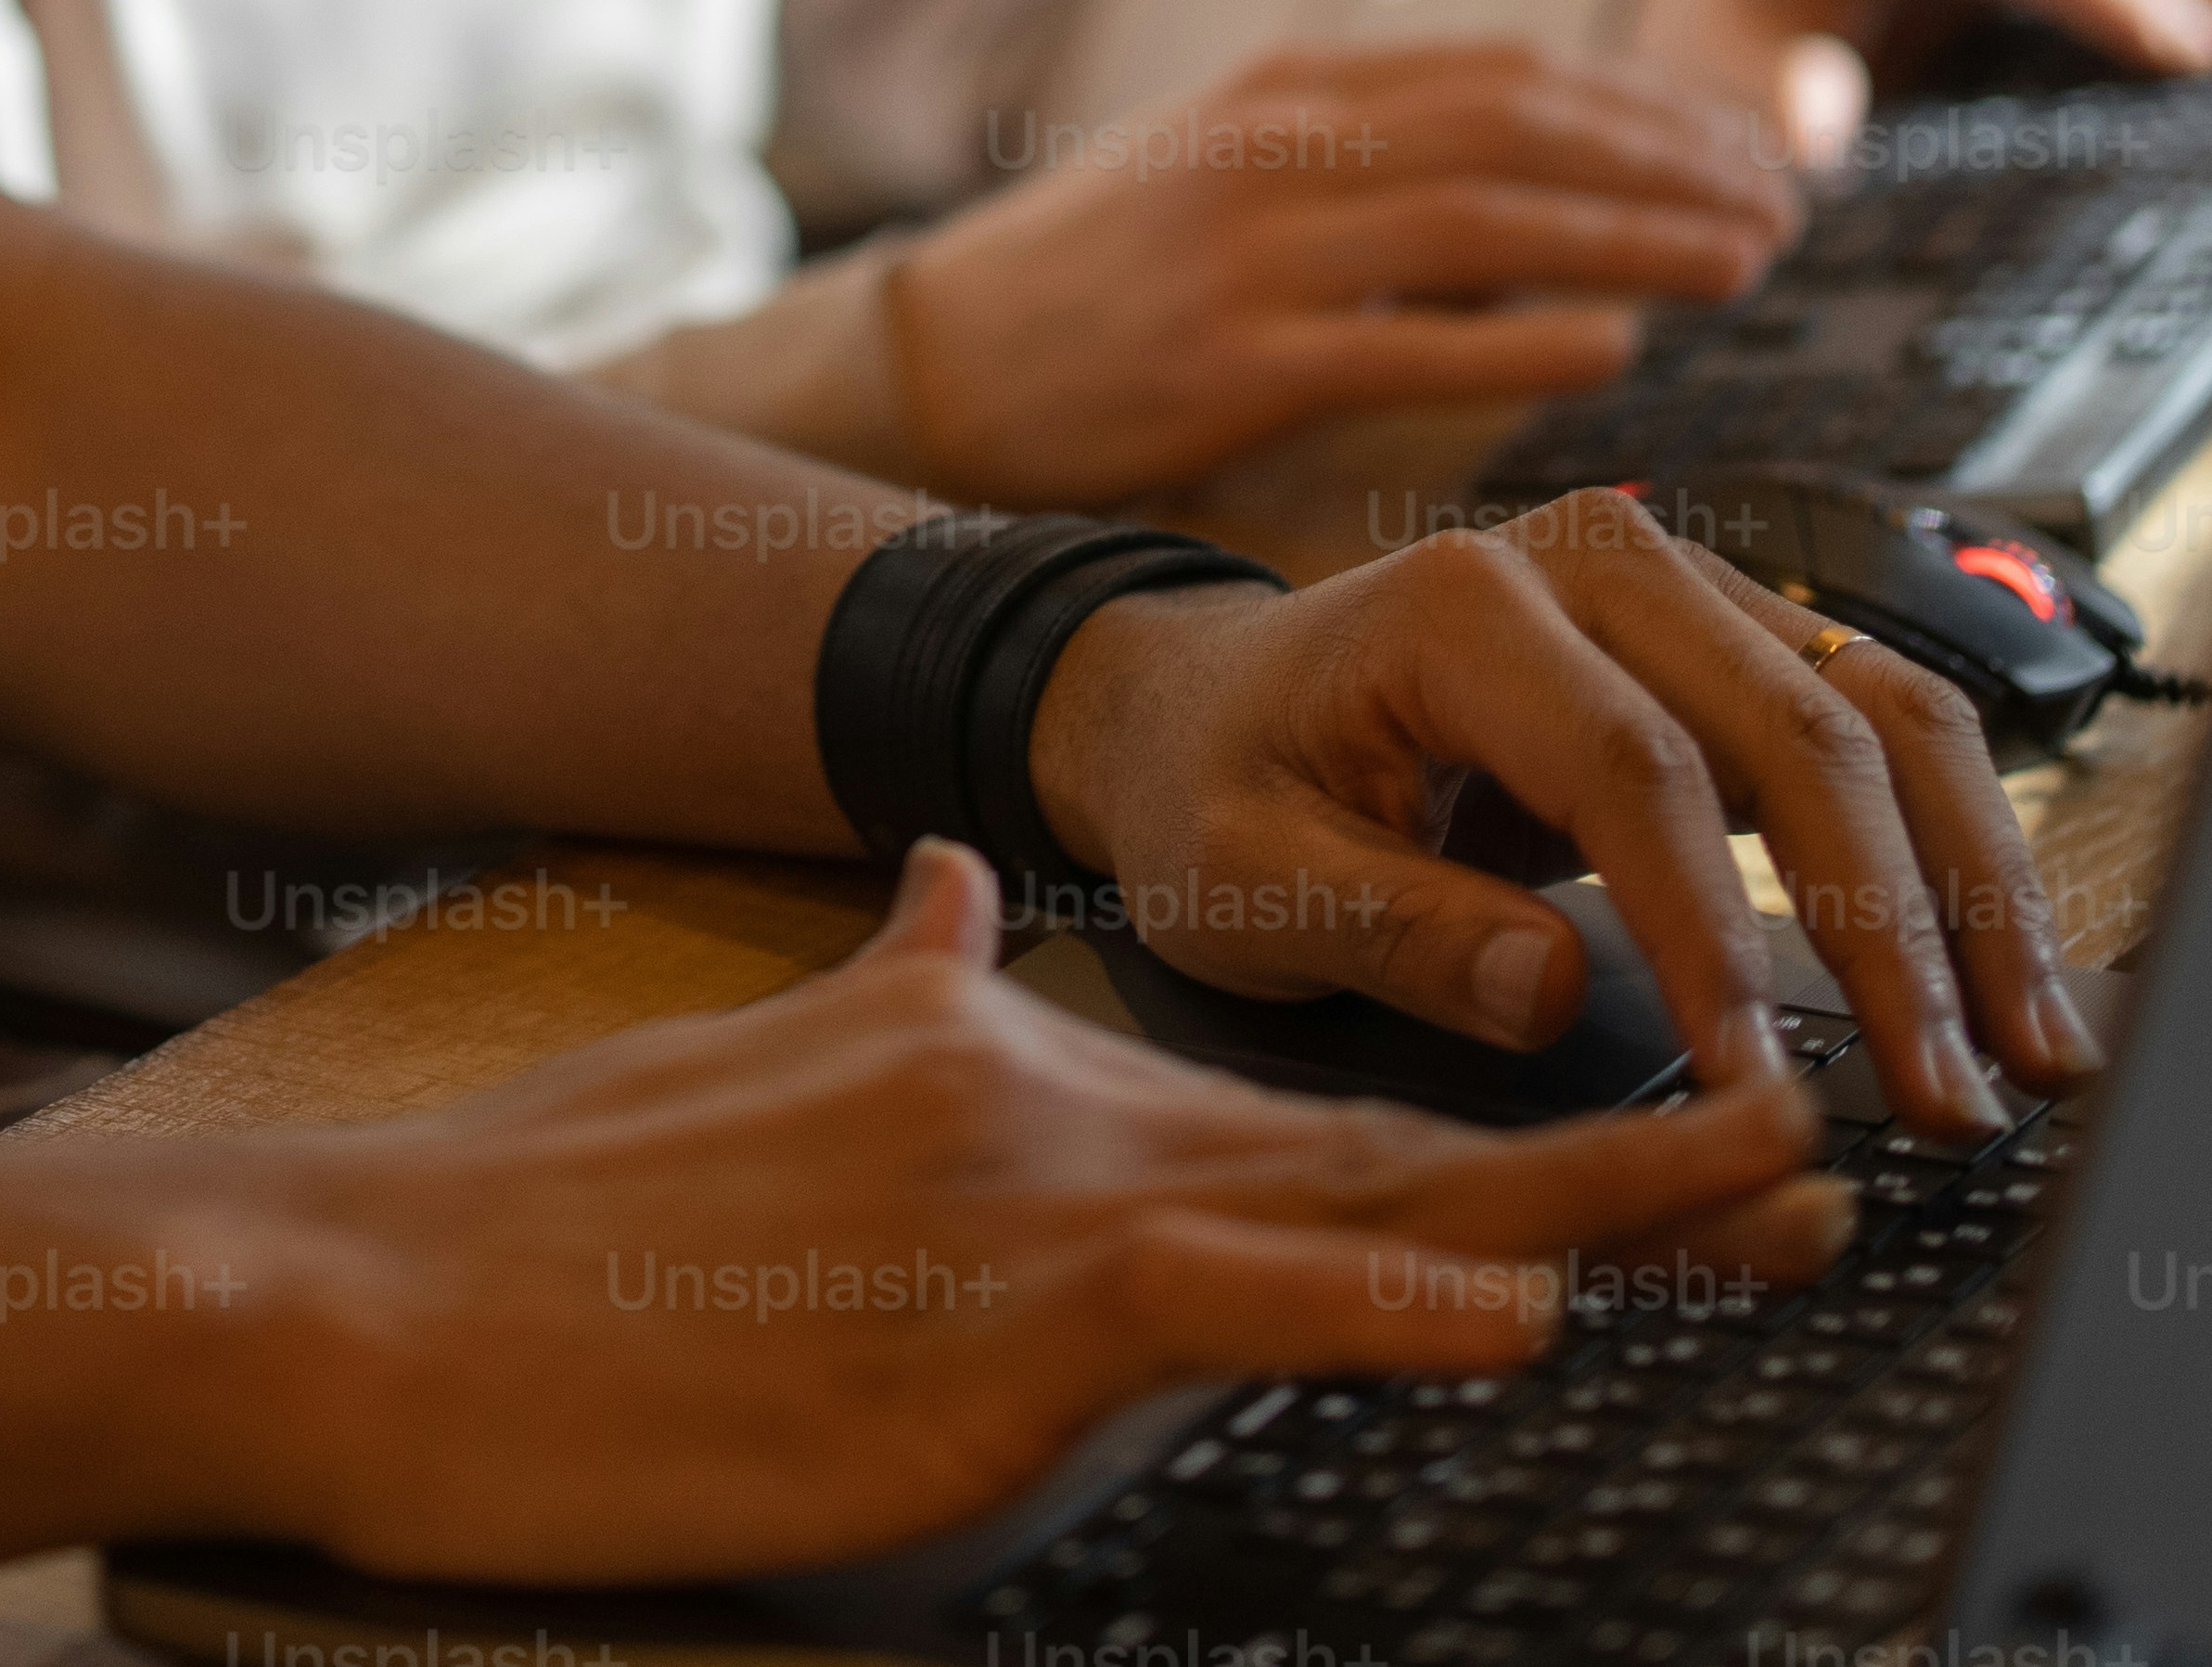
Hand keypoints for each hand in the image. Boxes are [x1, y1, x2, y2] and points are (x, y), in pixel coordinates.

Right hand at [221, 843, 1854, 1588]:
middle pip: (1401, 1156)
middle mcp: (1059, 1117)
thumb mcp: (764, 1061)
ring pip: (1365, 1211)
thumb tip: (945, 898)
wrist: (383, 1292)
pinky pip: (1222, 1301)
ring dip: (1586, 1212)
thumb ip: (887, 979)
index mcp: (1026, 1083)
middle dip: (1632, 1161)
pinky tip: (1505, 1313)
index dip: (1516, 1133)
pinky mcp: (980, 1310)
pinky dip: (1374, 1305)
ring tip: (1773, 1195)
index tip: (1690, 1135)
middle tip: (1828, 1149)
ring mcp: (1026, 1207)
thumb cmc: (560, 1227)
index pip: (1321, 1120)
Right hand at [883, 39, 1813, 508]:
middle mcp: (1278, 147)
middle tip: (1784, 206)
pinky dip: (1526, 338)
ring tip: (1743, 266)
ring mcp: (1252, 250)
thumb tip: (1543, 176)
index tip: (1748, 146)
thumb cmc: (1104, 279)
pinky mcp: (1230, 359)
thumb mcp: (1230, 170)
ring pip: (1488, 220)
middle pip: (1521, 128)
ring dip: (1635, 237)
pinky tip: (1618, 351)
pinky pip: (1409, 341)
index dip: (1646, 104)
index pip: (1509, 73)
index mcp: (1290, 90)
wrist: (938, 361)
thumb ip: (1369, 159)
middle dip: (1672, 161)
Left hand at [1021, 486, 2105, 1146]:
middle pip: (1803, 728)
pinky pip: (1882, 726)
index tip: (1766, 1084)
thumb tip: (1551, 989)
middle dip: (1897, 926)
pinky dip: (1960, 850)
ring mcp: (1689, 590)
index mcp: (1463, 605)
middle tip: (1951, 1099)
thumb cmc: (1220, 785)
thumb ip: (1390, 928)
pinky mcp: (1740, 643)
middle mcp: (1602, 562)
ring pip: (1884, 713)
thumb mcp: (1241, 877)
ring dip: (1974, 886)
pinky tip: (2003, 973)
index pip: (1633, 771)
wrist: (1209, 702)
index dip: (1717, 933)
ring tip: (2031, 1053)